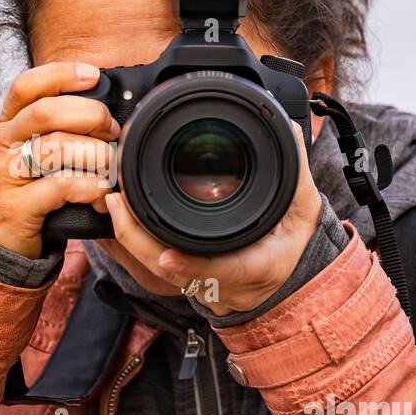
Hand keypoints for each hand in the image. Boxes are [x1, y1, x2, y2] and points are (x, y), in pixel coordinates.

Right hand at [0, 61, 120, 257]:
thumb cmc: (20, 194)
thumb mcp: (27, 154)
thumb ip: (53, 131)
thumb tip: (102, 113)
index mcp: (6, 126)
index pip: (27, 86)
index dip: (61, 74)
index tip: (93, 75)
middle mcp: (1, 145)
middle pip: (46, 113)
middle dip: (90, 116)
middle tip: (111, 131)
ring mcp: (6, 176)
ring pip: (57, 148)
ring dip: (96, 154)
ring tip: (110, 166)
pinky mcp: (17, 207)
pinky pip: (61, 186)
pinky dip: (91, 187)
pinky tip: (101, 193)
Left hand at [102, 120, 323, 316]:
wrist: (282, 283)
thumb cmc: (291, 248)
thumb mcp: (303, 213)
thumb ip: (296, 174)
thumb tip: (288, 131)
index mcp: (254, 267)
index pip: (221, 271)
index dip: (192, 265)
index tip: (167, 257)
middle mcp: (221, 281)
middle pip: (172, 272)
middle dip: (138, 241)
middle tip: (116, 204)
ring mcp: (199, 281)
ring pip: (156, 270)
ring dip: (129, 238)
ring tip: (112, 202)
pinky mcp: (185, 276)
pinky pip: (153, 263)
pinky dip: (133, 240)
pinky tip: (118, 215)